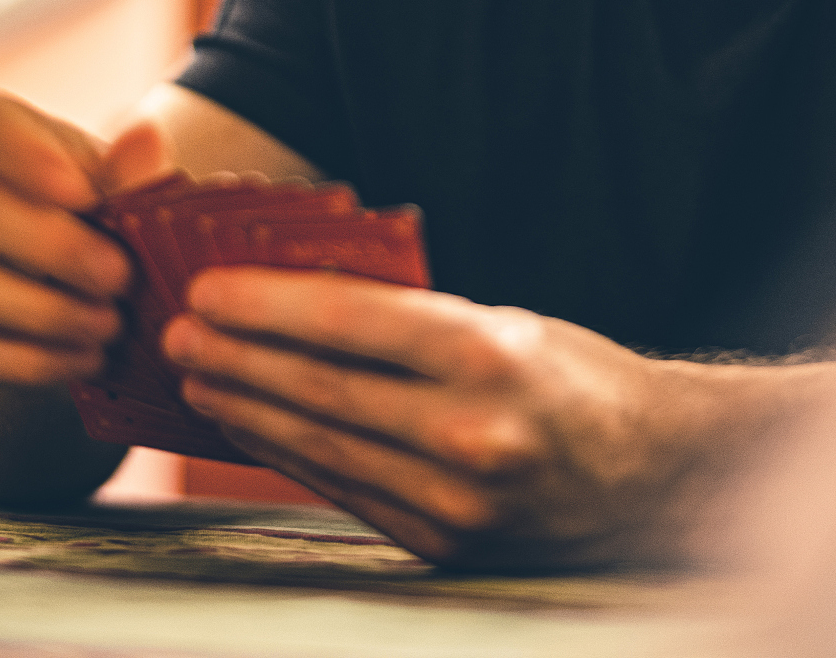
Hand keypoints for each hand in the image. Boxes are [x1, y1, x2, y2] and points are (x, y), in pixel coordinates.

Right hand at [0, 92, 172, 386]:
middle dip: (51, 248)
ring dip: (42, 311)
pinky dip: (26, 360)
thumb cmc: (92, 208)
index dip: (27, 155)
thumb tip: (143, 138)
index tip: (84, 195)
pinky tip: (82, 359)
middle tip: (120, 277)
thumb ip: (128, 169)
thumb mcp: (117, 183)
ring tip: (109, 325)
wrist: (60, 275)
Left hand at [160, 270, 778, 568]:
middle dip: (237, 358)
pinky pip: (345, 491)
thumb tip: (295, 299)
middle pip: (321, 388)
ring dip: (246, 410)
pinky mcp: (445, 546)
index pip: (350, 323)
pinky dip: (289, 456)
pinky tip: (251, 427)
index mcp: (489, 356)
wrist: (659, 479)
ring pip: (322, 446)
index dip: (267, 304)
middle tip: (176, 331)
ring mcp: (456, 501)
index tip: (207, 288)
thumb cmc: (574, 381)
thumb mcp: (506, 323)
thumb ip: (411, 320)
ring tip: (196, 377)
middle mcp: (471, 433)